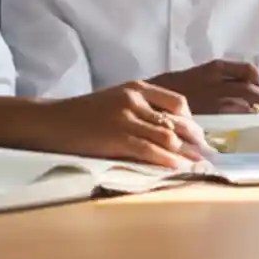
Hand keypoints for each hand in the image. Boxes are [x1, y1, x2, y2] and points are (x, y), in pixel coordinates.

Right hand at [38, 81, 210, 168]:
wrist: (52, 121)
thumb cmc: (83, 115)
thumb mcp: (115, 101)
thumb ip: (141, 109)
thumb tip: (169, 129)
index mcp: (136, 88)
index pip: (177, 102)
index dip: (191, 121)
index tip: (197, 135)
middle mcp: (134, 100)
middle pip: (176, 121)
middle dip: (195, 139)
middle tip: (207, 154)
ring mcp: (125, 118)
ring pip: (168, 136)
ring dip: (185, 153)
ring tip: (197, 165)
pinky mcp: (116, 137)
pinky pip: (150, 151)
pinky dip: (168, 161)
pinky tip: (178, 169)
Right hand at [150, 59, 258, 114]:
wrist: (142, 101)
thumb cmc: (167, 94)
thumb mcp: (192, 82)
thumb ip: (214, 87)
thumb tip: (242, 100)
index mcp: (211, 68)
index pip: (246, 70)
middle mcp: (213, 79)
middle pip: (250, 85)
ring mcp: (209, 95)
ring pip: (245, 98)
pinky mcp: (205, 110)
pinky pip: (232, 113)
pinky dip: (246, 117)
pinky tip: (253, 125)